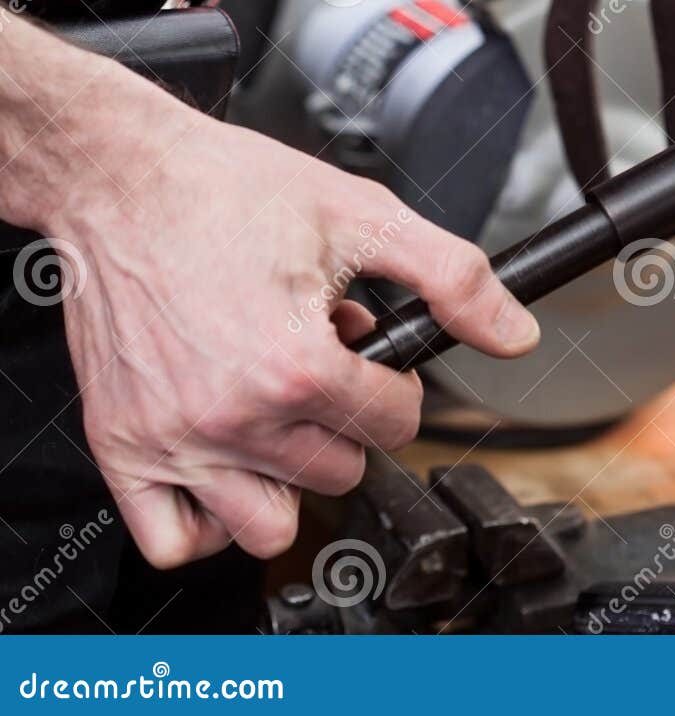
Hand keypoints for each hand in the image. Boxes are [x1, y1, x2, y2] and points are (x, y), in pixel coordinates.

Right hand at [20, 50, 538, 567]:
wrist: (124, 176)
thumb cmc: (226, 189)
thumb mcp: (365, 218)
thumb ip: (453, 279)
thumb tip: (514, 331)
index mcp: (295, 367)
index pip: (395, 427)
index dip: (395, 385)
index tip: (368, 353)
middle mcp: (231, 416)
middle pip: (341, 473)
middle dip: (346, 421)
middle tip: (316, 363)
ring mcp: (171, 439)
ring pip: (268, 524)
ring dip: (288, 478)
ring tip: (276, 412)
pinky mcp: (120, 445)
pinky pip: (174, 539)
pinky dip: (207, 520)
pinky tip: (227, 465)